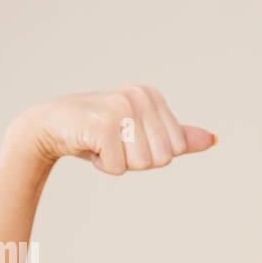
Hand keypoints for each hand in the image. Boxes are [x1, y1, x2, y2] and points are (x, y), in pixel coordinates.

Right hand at [9, 85, 215, 174]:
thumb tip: (212, 140)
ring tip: (101, 144)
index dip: (151, 155)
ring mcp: (121, 108)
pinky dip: (102, 165)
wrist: (49, 126)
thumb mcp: (141, 132)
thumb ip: (177, 137)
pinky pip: (118, 167)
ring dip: (118, 163)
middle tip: (113, 144)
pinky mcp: (102, 125)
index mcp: (152, 95)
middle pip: (162, 159)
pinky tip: (89, 146)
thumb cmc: (98, 131)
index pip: (176, 149)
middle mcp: (138, 96)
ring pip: (142, 164)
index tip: (127, 140)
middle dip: (136, 160)